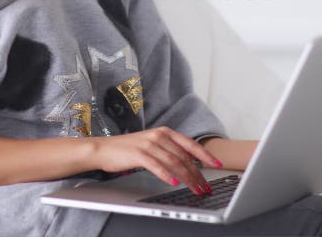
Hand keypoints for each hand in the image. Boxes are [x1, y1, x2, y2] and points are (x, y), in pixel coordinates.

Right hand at [89, 126, 222, 195]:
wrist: (104, 149)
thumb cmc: (128, 150)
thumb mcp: (153, 145)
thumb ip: (169, 150)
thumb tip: (188, 164)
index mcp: (165, 132)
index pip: (191, 144)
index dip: (205, 155)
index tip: (217, 165)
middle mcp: (159, 136)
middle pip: (184, 156)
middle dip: (198, 174)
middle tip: (205, 187)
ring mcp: (149, 144)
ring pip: (174, 162)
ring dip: (186, 178)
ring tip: (194, 189)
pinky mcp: (138, 153)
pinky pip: (156, 165)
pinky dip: (167, 174)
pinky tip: (174, 182)